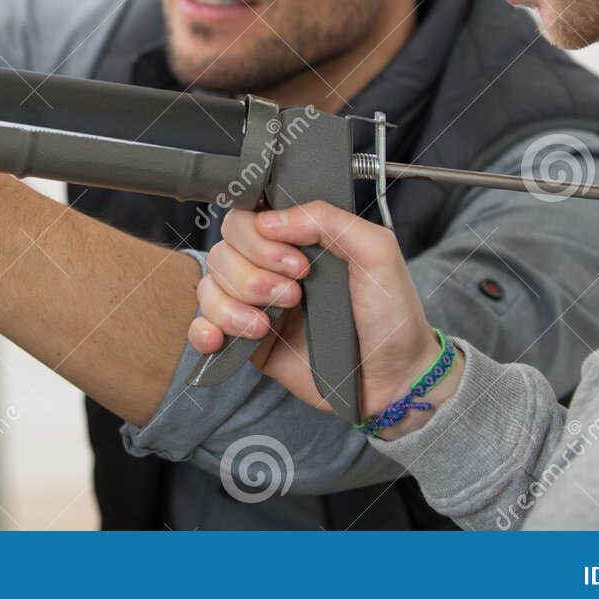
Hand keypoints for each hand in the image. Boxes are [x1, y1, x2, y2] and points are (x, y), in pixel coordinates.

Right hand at [188, 202, 456, 433]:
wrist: (395, 379)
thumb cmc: (392, 316)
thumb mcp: (376, 252)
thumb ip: (329, 219)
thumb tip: (270, 220)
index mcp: (298, 241)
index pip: (247, 218)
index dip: (258, 236)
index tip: (294, 259)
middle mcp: (271, 269)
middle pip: (223, 250)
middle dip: (251, 273)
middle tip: (293, 293)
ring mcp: (257, 305)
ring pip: (210, 286)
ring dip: (233, 304)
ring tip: (268, 324)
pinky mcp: (248, 342)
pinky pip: (204, 326)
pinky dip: (204, 329)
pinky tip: (221, 338)